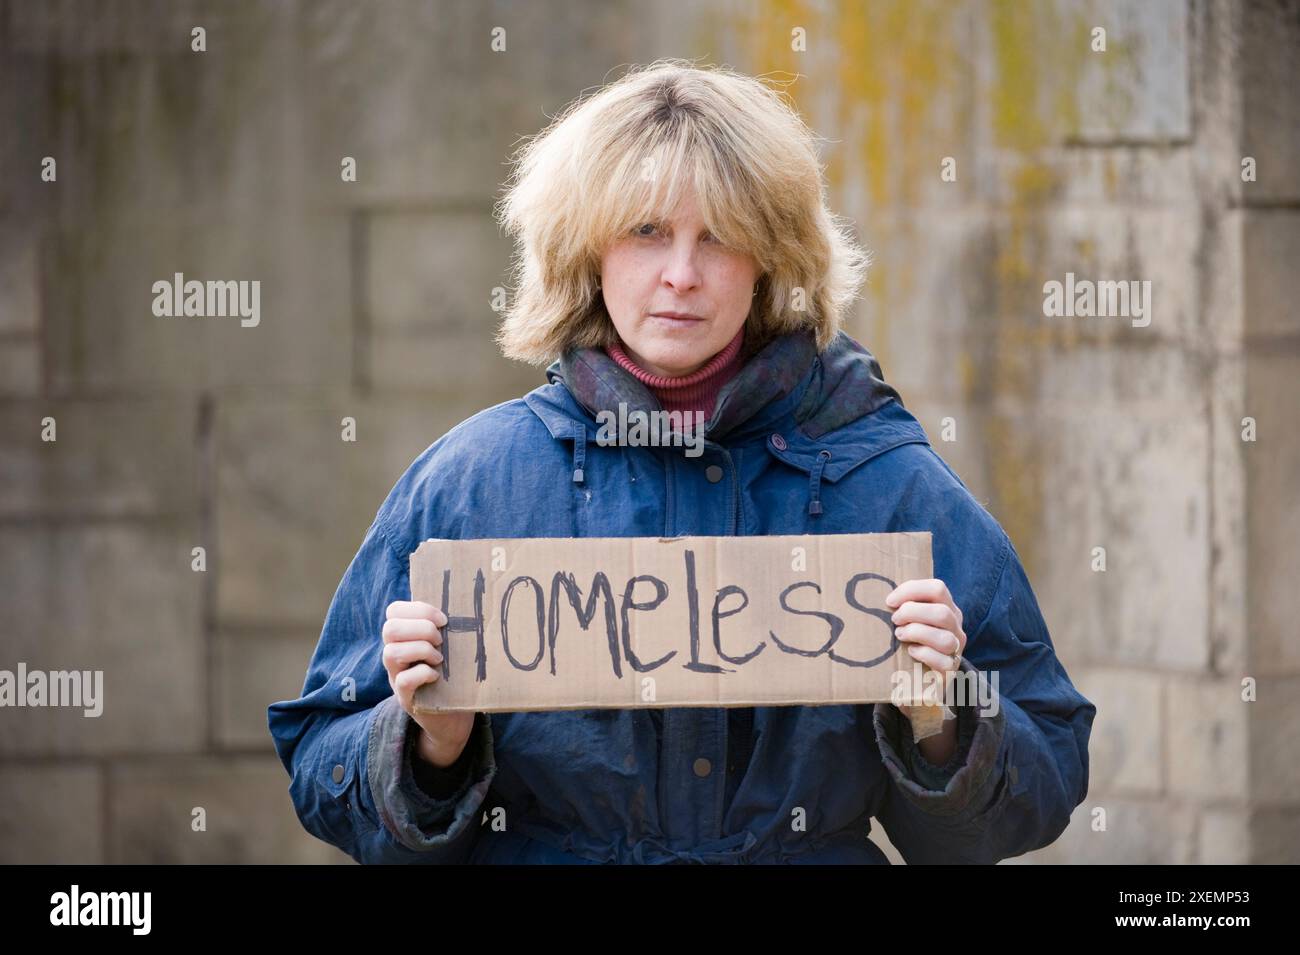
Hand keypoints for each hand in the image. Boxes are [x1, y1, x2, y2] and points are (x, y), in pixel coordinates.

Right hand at [381, 600, 476, 768]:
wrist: (452, 715)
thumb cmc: (452, 674)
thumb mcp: (447, 647)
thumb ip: (445, 627)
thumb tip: (467, 600)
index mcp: (403, 637)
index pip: (393, 611)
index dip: (418, 609)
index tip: (443, 619)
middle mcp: (394, 655)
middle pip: (390, 628)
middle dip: (421, 629)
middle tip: (441, 640)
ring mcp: (396, 677)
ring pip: (391, 652)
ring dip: (422, 650)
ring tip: (440, 658)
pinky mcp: (404, 698)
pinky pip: (404, 680)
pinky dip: (423, 673)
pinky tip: (436, 675)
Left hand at [884, 578, 965, 721]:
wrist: (922, 677)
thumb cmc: (911, 640)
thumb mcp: (911, 618)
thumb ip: (903, 605)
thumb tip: (878, 595)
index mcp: (947, 607)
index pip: (937, 588)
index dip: (911, 591)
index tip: (889, 601)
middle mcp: (956, 626)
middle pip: (941, 612)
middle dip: (911, 613)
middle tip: (894, 620)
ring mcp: (956, 648)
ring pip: (944, 638)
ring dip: (916, 634)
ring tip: (900, 635)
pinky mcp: (951, 669)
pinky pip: (943, 661)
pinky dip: (924, 655)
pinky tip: (911, 652)